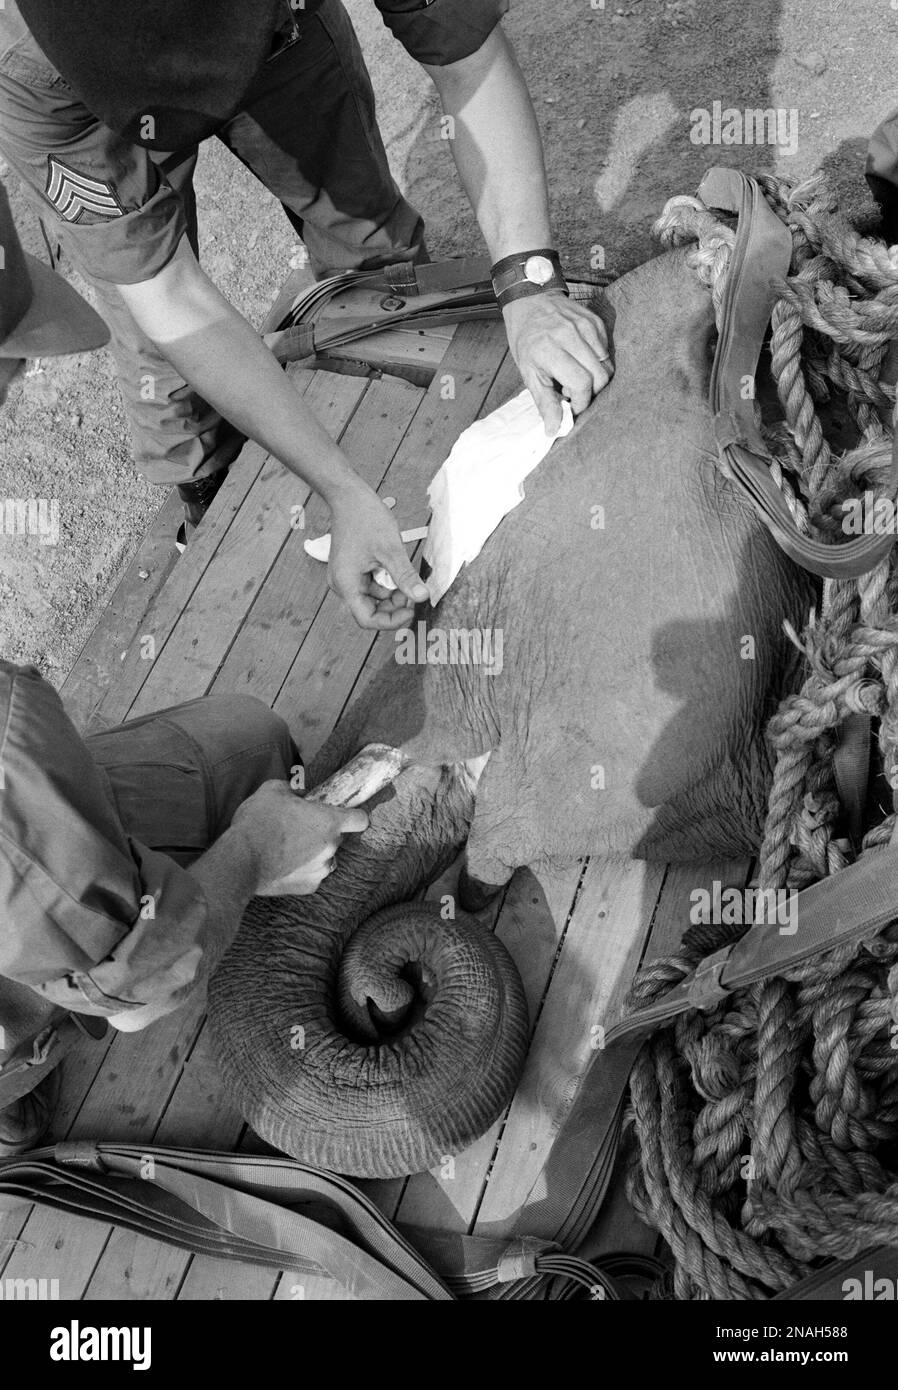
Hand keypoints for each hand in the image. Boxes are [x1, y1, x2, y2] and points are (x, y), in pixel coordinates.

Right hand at [232, 780, 367, 895]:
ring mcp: (321, 869)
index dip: (354, 816)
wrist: (241, 860)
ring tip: (286, 849)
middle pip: (336, 838)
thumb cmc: (259, 821)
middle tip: (297, 829)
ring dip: (312, 854)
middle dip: (322, 834)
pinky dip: (300, 872)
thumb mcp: (272, 790)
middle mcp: (332, 847)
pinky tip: (282, 865)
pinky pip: (311, 876)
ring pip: (324, 858)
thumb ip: (291, 789)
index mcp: (329, 821)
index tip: (344, 816)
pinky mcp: (309, 887)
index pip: (360, 819)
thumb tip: (297, 792)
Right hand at [328, 480, 428, 629]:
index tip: (412, 610)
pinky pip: (371, 586)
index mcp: (346, 584)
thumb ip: (405, 576)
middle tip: (414, 593)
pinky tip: (399, 573)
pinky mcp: (353, 570)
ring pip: (373, 600)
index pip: (367, 619)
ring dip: (392, 596)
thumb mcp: (390, 549)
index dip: (391, 621)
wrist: (349, 495)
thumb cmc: (365, 518)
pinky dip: (387, 584)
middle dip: (394, 607)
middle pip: (370, 612)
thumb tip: (422, 597)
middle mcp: (342, 585)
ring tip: (409, 581)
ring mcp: (347, 578)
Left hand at [502, 292, 612, 433]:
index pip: (581, 383)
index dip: (581, 402)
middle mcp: (569, 335)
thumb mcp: (528, 373)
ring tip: (576, 376)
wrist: (530, 302)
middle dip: (591, 393)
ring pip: (607, 365)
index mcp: (550, 350)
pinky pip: (607, 350)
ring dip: (596, 378)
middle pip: (600, 376)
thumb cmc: (526, 340)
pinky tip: (581, 360)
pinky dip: (597, 362)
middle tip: (573, 392)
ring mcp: (585, 326)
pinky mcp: (595, 321)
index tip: (572, 406)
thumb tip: (555, 430)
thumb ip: (544, 402)